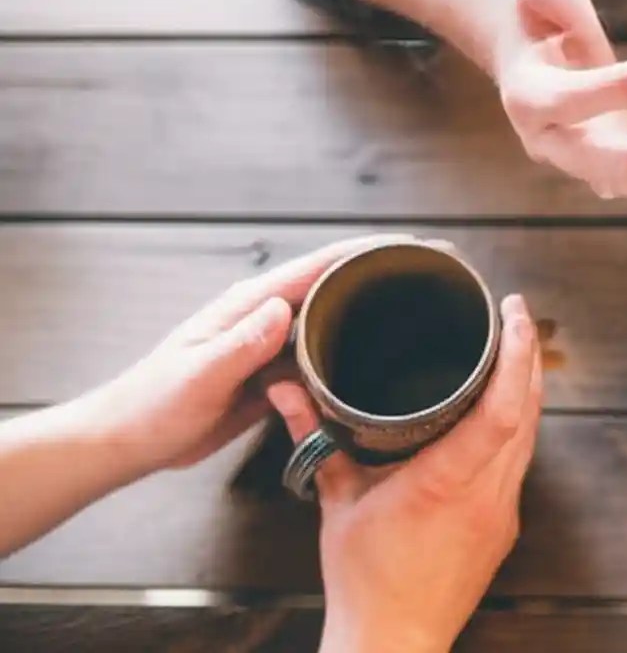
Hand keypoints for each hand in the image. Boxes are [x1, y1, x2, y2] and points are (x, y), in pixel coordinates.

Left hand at [97, 234, 414, 473]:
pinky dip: (352, 355)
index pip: (320, 266)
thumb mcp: (199, 376)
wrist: (130, 440)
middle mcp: (266, 317)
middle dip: (383, 275)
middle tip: (435, 274)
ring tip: (422, 311)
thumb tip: (283, 310)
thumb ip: (241, 344)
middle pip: (336, 286)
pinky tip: (380, 364)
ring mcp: (272, 345)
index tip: (413, 246)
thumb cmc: (154, 405)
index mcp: (250, 305)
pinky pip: (322, 359)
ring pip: (333, 322)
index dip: (369, 252)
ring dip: (373, 315)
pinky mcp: (274, 374)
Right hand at [270, 294, 542, 652]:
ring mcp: (502, 511)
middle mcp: (486, 493)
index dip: (515, 355)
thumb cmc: (365, 579)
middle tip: (514, 315)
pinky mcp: (504, 526)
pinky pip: (521, 462)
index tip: (511, 315)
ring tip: (515, 350)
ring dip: (529, 389)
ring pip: (531, 436)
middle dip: (528, 357)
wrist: (394, 640)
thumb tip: (286, 392)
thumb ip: (315, 437)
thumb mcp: (337, 499)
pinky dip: (518, 425)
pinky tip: (505, 410)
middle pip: (530, 412)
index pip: (502, 408)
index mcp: (446, 481)